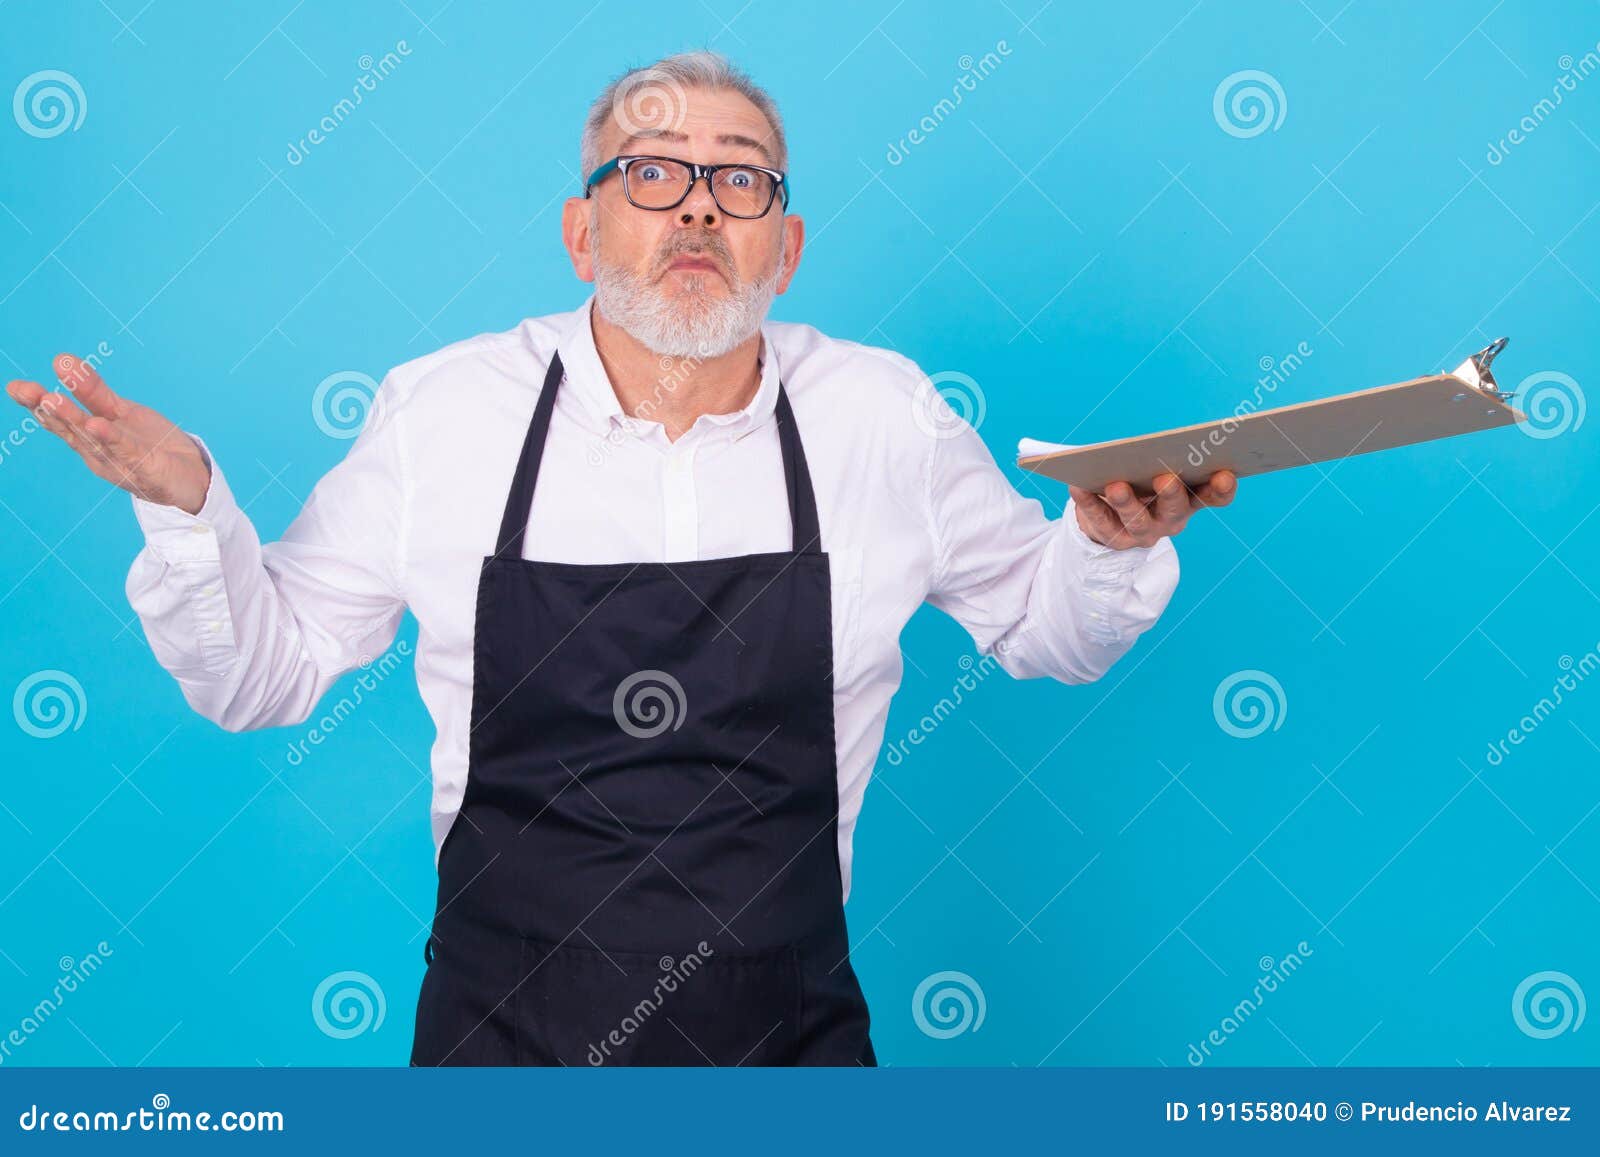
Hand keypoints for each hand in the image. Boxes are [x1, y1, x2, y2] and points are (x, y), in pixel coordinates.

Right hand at [6, 353, 211, 514]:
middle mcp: (100, 454)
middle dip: (52, 411)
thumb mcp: (120, 413)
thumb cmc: (151, 445)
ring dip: (75, 422)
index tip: (15, 388)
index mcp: (90, 440)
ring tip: (54, 401)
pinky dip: (114, 440)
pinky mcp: (149, 472)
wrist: (193, 478)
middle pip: (73, 431)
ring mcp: (122, 464)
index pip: (60, 421)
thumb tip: (62, 360)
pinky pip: (130, 454)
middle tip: (33, 393)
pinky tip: (98, 425)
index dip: (37, 405)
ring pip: (95, 442)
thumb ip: (94, 391)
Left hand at [1069, 470, 1236, 548]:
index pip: (1212, 497)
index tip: (1225, 473)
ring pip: (1137, 521)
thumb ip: (1165, 457)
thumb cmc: (1143, 485)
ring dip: (1127, 502)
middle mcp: (1170, 520)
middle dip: (1170, 494)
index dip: (1221, 489)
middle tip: (1164, 478)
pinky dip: (1088, 503)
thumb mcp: (1158, 472)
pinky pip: (1099, 520)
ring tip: (1115, 485)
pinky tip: (1078, 487)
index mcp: (1190, 500)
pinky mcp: (1112, 537)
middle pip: (1174, 510)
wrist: (1113, 521)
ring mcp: (1142, 532)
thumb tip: (1160, 439)